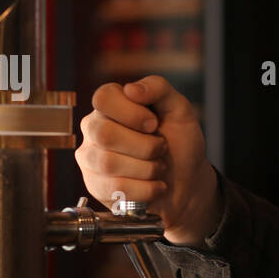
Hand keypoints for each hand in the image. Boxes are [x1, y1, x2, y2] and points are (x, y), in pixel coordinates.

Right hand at [75, 75, 219, 245]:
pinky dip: (146, 189)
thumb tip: (131, 89)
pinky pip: (115, 188)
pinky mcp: (95, 185)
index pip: (103, 98)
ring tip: (159, 167)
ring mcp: (91, 157)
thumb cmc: (180, 142)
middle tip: (161, 148)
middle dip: (144, 146)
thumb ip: (159, 89)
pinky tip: (156, 185)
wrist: (187, 181)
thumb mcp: (179, 110)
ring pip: (108, 163)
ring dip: (147, 168)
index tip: (154, 124)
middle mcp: (94, 128)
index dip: (131, 113)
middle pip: (104, 134)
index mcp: (111, 104)